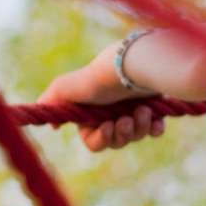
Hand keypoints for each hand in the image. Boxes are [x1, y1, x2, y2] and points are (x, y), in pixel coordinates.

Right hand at [37, 43, 165, 154]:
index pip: (94, 141)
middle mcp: (113, 111)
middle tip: (126, 120)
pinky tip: (155, 120)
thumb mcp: (66, 88)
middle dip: (122, 134)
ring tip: (143, 111)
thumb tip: (51, 124)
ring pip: (136, 135)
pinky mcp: (155, 106)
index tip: (107, 127)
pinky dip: (154, 127)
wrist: (135, 64)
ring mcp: (135, 108)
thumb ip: (50, 102)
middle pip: (117, 141)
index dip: (101, 139)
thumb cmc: (99, 79)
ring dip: (139, 127)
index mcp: (94, 112)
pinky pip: (155, 128)